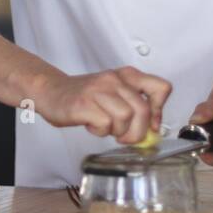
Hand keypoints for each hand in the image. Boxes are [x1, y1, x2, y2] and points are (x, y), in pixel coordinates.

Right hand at [38, 66, 172, 143]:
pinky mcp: (84, 103)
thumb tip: (153, 130)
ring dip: (118, 131)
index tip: (151, 124)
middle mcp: (114, 79)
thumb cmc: (84, 96)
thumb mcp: (115, 94)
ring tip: (106, 128)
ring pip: (126, 117)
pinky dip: (101, 131)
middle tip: (125, 136)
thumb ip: (135, 106)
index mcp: (127, 76)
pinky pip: (105, 124)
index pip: (160, 88)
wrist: (51, 91)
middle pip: (143, 110)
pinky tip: (93, 125)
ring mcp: (98, 90)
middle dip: (137, 132)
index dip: (159, 111)